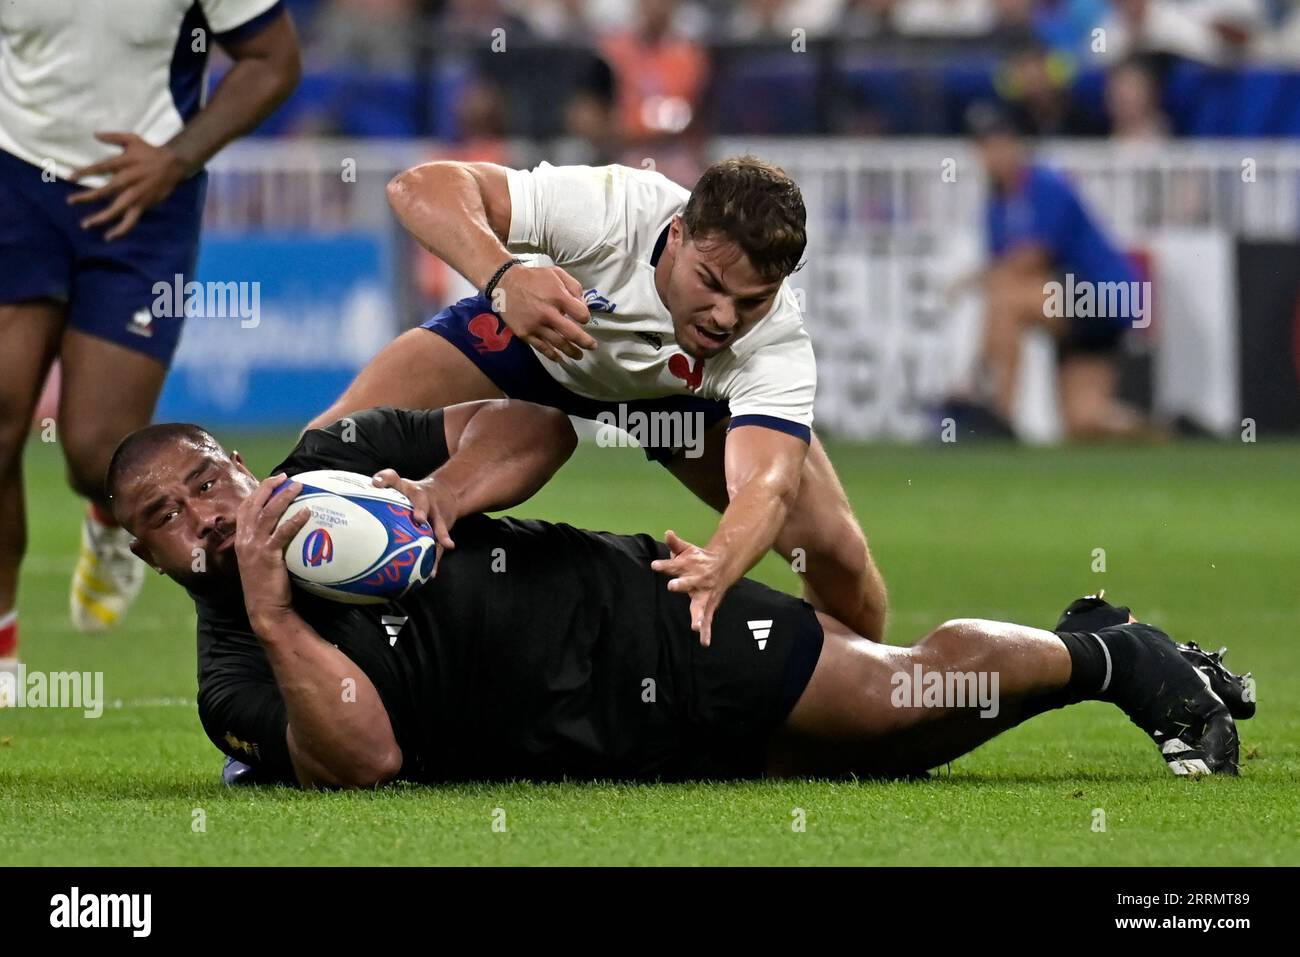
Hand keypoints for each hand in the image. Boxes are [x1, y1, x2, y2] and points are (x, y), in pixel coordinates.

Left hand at [67, 132, 189, 240]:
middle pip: (104, 191)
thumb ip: (113, 137)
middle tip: (70, 201)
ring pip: (116, 210)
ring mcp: (136, 195)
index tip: (71, 176)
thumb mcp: (132, 138)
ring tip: (86, 224)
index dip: (85, 172)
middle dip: (87, 197)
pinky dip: (121, 229)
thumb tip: (95, 135)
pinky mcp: (143, 205)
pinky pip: (131, 220)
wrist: (173, 165)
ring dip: (100, 218)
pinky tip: (109, 236)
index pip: (100, 168)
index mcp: (124, 163)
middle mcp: (128, 180)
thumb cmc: (150, 151)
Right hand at [234, 475, 311, 626]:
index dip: (258, 491)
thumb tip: (282, 528)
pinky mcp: (268, 555)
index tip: (273, 480)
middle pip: (255, 505)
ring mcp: (255, 547)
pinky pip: (282, 533)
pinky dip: (295, 520)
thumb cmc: (266, 585)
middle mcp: (244, 539)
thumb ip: (265, 543)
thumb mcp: (259, 559)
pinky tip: (307, 512)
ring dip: (284, 497)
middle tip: (286, 477)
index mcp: (241, 539)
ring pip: (268, 513)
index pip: (245, 508)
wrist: (264, 608)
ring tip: (298, 487)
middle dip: (269, 486)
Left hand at [372, 470, 457, 574]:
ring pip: (438, 523)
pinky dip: (436, 558)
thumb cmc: (412, 495)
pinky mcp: (441, 528)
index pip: (393, 478)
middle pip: (422, 501)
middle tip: (418, 518)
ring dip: (440, 533)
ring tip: (445, 543)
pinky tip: (431, 572)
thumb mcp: (398, 488)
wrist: (448, 493)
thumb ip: (380, 491)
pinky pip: (439, 543)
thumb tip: (361, 503)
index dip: (385, 479)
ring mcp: (435, 513)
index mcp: (407, 488)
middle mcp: (422, 498)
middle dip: (420, 509)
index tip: (376, 484)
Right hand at [495, 264, 597, 361]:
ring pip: (558, 343)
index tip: (583, 318)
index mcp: (557, 296)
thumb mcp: (557, 273)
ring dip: (571, 351)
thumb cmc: (534, 278)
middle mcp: (547, 313)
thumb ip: (574, 287)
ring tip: (579, 355)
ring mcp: (535, 325)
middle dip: (585, 342)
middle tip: (592, 346)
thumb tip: (583, 306)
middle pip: (572, 333)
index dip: (585, 317)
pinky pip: (541, 347)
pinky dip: (552, 355)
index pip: (581, 314)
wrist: (505, 282)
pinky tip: (559, 358)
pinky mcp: (524, 333)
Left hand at [650, 530, 729, 646]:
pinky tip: (704, 643)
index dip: (664, 565)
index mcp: (687, 566)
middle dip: (680, 585)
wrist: (723, 565)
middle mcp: (696, 581)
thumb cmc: (698, 558)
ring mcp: (703, 595)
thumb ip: (675, 543)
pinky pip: (708, 620)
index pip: (672, 565)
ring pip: (700, 606)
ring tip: (695, 626)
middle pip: (687, 583)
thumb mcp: (686, 548)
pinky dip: (707, 632)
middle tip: (672, 586)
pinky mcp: (708, 605)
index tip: (654, 565)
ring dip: (698, 616)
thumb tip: (667, 532)